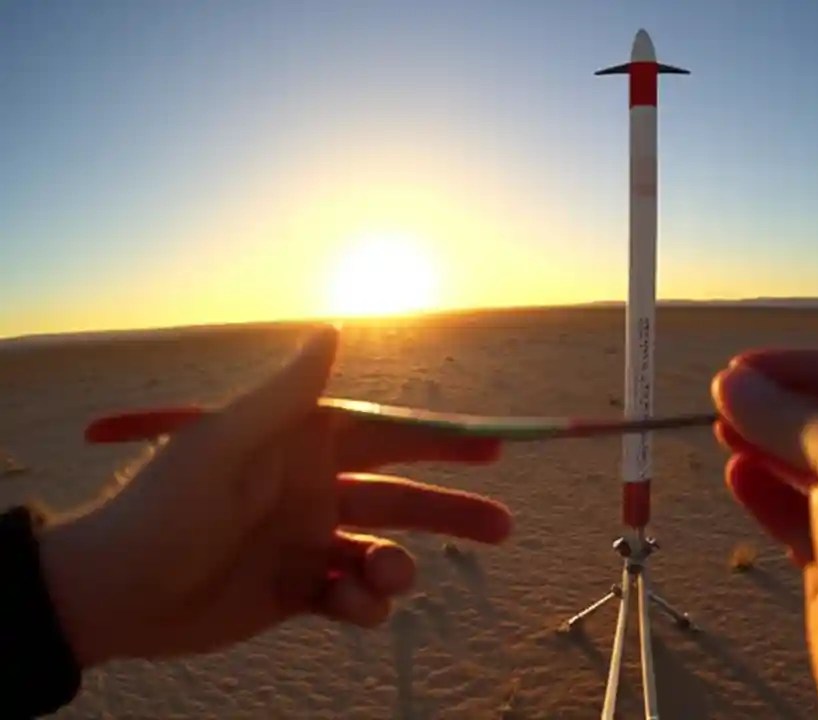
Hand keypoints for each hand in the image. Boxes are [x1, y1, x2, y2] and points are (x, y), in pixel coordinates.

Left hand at [39, 326, 511, 666]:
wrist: (113, 593)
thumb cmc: (165, 507)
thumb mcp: (227, 442)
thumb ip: (287, 393)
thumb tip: (333, 326)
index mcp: (301, 444)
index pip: (388, 436)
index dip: (442, 441)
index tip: (494, 447)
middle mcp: (312, 489)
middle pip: (401, 496)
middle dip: (452, 511)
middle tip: (504, 527)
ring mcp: (306, 543)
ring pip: (383, 551)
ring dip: (400, 567)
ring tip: (389, 576)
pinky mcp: (297, 593)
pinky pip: (351, 598)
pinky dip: (362, 605)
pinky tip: (350, 605)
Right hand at [712, 350, 817, 719]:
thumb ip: (786, 417)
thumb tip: (729, 382)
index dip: (790, 366)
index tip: (733, 370)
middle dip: (771, 406)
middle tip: (717, 405)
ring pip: (803, 466)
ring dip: (762, 447)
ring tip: (721, 436)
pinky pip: (792, 514)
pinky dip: (762, 493)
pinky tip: (736, 477)